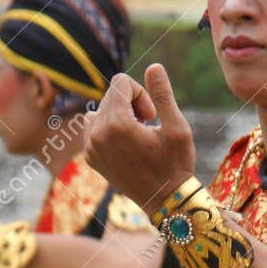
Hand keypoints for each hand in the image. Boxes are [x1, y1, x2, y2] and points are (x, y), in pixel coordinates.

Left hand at [85, 63, 194, 216]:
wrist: (165, 201)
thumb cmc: (176, 164)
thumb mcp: (177, 127)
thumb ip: (162, 94)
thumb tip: (153, 66)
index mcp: (117, 124)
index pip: (120, 82)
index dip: (140, 93)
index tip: (152, 115)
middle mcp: (97, 135)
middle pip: (109, 96)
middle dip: (130, 104)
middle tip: (148, 127)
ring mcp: (90, 148)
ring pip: (99, 111)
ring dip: (118, 116)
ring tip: (136, 135)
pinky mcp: (90, 158)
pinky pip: (93, 129)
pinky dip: (108, 130)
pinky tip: (127, 146)